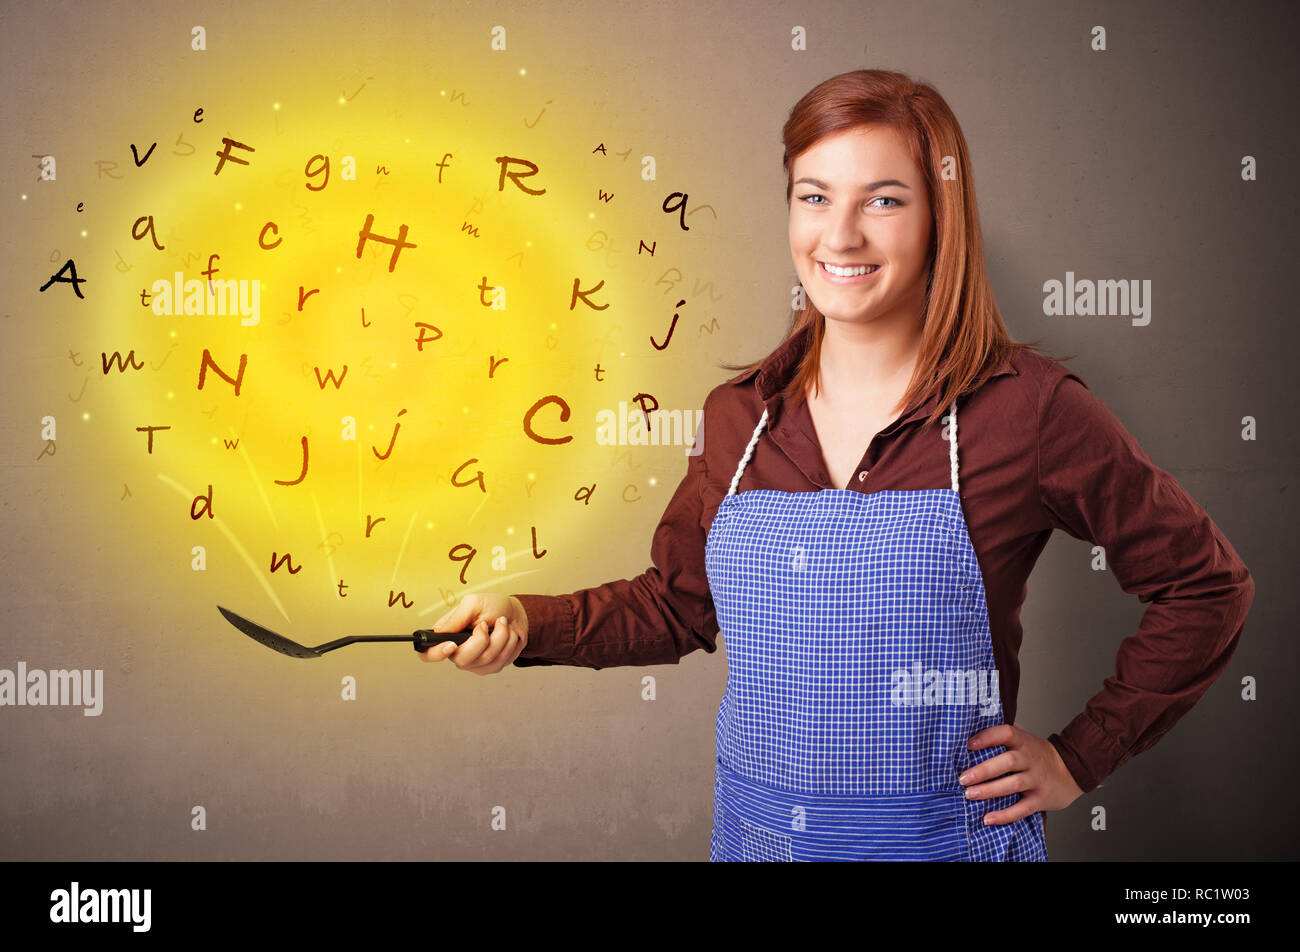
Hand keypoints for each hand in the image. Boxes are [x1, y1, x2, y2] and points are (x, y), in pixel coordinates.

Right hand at [419, 593, 528, 674]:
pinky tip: (508, 634)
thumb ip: (457, 616)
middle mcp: (458, 652)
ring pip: (485, 660)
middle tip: (486, 624)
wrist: (516, 613)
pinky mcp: (491, 667)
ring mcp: (474, 662)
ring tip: (501, 624)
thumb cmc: (493, 607)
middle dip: (481, 640)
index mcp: (447, 635)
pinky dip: (509, 643)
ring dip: (500, 637)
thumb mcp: (474, 603)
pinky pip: (500, 662)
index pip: (427, 653)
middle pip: (462, 660)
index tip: (452, 645)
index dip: (435, 654)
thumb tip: (439, 631)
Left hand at [959, 723, 1083, 824]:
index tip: (969, 745)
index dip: (987, 737)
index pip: (1006, 733)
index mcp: (1024, 742)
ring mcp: (1036, 780)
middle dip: (983, 770)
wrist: (1073, 770)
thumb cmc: (1038, 754)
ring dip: (989, 791)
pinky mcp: (1040, 799)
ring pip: (1013, 785)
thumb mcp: (1024, 737)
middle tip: (963, 778)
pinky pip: (1022, 809)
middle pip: (1007, 762)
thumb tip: (971, 727)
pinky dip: (1005, 815)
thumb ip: (1003, 733)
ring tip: (969, 795)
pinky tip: (988, 818)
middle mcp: (1030, 759)